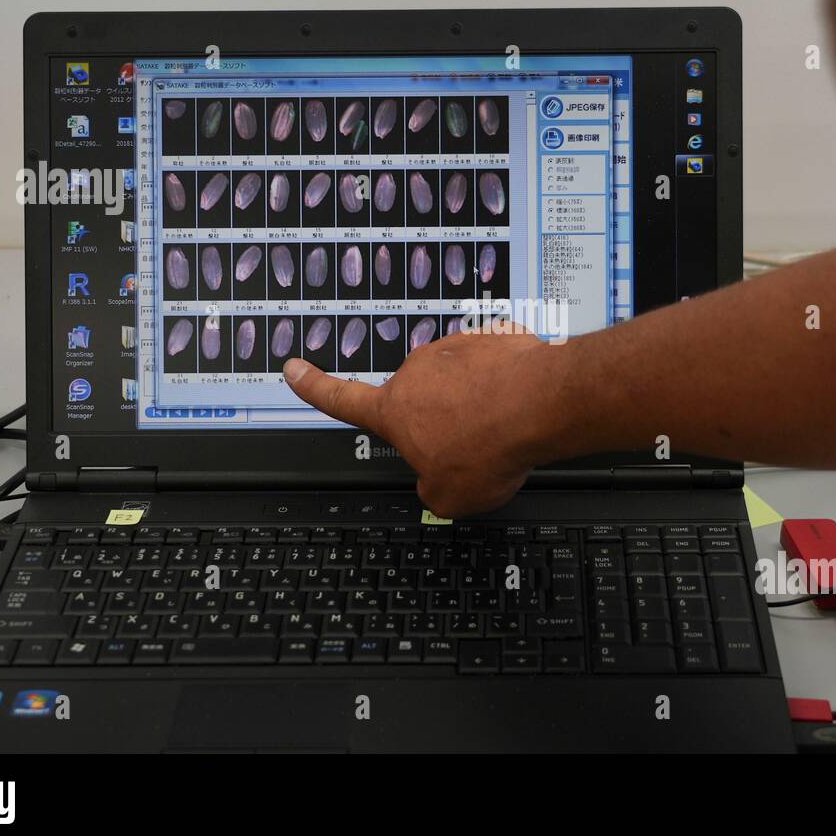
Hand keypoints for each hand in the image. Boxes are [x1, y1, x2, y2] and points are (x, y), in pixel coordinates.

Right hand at [283, 325, 563, 517]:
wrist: (539, 404)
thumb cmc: (491, 446)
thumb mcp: (450, 497)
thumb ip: (431, 489)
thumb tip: (438, 478)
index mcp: (395, 410)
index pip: (340, 399)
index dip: (314, 387)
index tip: (295, 369)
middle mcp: (418, 371)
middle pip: (423, 400)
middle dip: (446, 421)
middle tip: (475, 444)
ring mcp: (455, 348)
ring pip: (463, 381)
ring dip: (479, 400)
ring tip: (503, 425)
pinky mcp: (492, 337)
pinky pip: (495, 366)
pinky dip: (507, 384)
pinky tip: (523, 404)